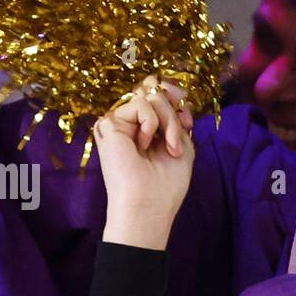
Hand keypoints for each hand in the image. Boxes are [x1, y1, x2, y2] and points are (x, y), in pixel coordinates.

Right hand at [96, 74, 194, 250]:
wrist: (149, 203)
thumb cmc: (166, 183)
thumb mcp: (181, 144)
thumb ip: (178, 118)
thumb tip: (174, 92)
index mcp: (147, 128)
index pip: (160, 95)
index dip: (176, 98)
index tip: (186, 120)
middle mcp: (132, 123)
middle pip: (156, 92)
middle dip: (174, 115)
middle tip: (175, 143)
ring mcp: (120, 122)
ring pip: (150, 97)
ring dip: (168, 123)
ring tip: (167, 148)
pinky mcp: (109, 123)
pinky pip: (140, 105)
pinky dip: (151, 124)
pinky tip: (142, 145)